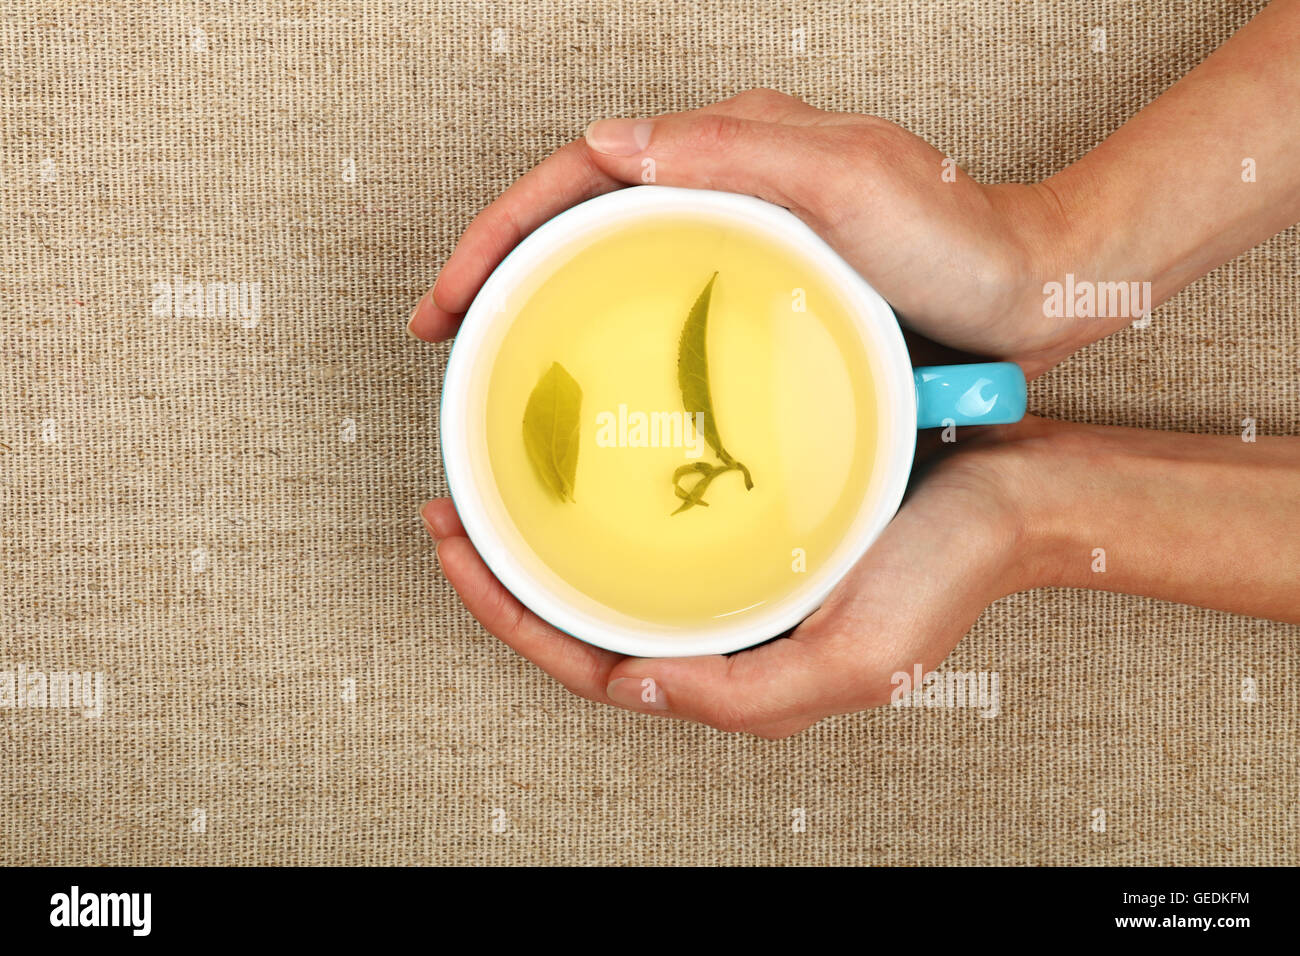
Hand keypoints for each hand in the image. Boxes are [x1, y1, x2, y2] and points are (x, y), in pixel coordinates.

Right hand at [408, 89, 1075, 375]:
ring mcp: (741, 236)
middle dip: (498, 266)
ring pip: (611, 257)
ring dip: (542, 298)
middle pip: (580, 215)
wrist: (1032, 291)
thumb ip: (736, 151)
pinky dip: (606, 328)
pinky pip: (659, 298)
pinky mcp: (762, 286)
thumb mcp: (851, 179)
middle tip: (447, 335)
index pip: (581, 175)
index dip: (501, 233)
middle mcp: (725, 184)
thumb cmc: (959, 236)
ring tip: (494, 360)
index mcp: (731, 149)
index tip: (448, 299)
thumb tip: (611, 143)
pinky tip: (593, 378)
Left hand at [421, 423, 1046, 737]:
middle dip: (503, 577)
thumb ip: (739, 695)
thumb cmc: (942, 577)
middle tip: (446, 511)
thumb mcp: (849, 662)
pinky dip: (608, 507)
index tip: (453, 550)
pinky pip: (658, 529)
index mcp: (733, 675)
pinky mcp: (753, 531)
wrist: (1012, 498)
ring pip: (613, 576)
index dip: (508, 618)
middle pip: (583, 623)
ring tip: (491, 488)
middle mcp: (721, 633)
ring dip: (545, 542)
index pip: (588, 664)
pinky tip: (587, 464)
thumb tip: (634, 688)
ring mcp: (733, 583)